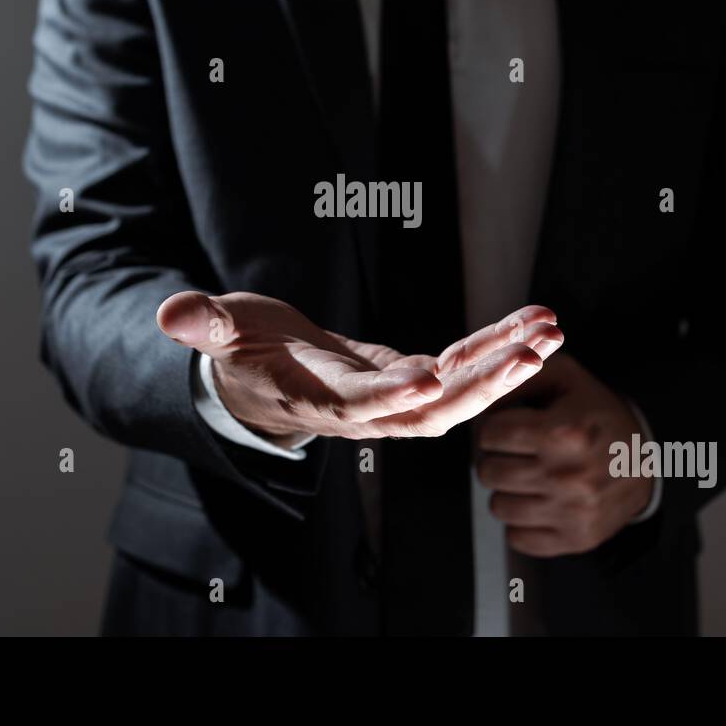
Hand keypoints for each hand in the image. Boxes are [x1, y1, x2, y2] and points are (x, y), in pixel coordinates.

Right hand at [156, 291, 563, 441]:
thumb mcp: (219, 332)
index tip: (429, 376)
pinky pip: (460, 369)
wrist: (263, 380)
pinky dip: (497, 348)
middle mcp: (362, 409)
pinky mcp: (408, 379)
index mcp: (313, 397)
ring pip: (457, 395)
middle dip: (483, 385)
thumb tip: (172, 314)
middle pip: (429, 410)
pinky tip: (535, 325)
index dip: (390, 393)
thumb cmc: (238, 353)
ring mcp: (390, 398)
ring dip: (506, 366)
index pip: (356, 404)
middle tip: (533, 352)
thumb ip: (203, 325)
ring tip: (552, 332)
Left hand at [476, 352, 652, 556]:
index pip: (491, 434)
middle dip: (495, 459)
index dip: (493, 428)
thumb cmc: (595, 415)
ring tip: (526, 476)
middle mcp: (570, 475)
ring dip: (506, 491)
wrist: (643, 461)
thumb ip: (520, 376)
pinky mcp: (577, 539)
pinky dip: (521, 521)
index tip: (507, 428)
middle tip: (514, 453)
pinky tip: (537, 501)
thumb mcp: (566, 378)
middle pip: (489, 472)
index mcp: (566, 432)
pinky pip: (517, 538)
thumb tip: (484, 398)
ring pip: (498, 507)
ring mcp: (574, 512)